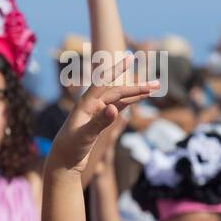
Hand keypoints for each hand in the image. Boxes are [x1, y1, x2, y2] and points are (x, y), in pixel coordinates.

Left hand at [45, 58, 152, 174]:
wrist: (63, 162)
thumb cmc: (69, 148)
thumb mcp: (84, 136)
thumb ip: (99, 122)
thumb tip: (114, 109)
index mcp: (85, 104)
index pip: (102, 82)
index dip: (116, 70)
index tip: (129, 58)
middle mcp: (91, 105)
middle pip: (117, 91)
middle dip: (137, 87)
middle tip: (157, 84)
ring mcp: (96, 112)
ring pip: (120, 98)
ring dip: (136, 93)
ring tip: (155, 88)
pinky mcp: (100, 120)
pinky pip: (118, 107)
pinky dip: (130, 102)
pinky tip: (141, 97)